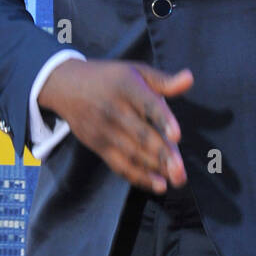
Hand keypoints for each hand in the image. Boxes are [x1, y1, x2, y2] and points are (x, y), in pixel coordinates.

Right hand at [38, 59, 192, 194]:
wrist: (65, 86)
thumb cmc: (109, 78)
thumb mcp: (136, 71)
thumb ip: (164, 81)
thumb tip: (190, 79)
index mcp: (128, 87)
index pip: (148, 105)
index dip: (163, 120)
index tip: (177, 136)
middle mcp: (115, 110)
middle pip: (142, 135)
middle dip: (163, 155)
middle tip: (181, 171)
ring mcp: (104, 130)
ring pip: (132, 153)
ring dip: (155, 169)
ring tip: (175, 179)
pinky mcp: (98, 146)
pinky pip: (120, 165)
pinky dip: (139, 177)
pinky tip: (158, 184)